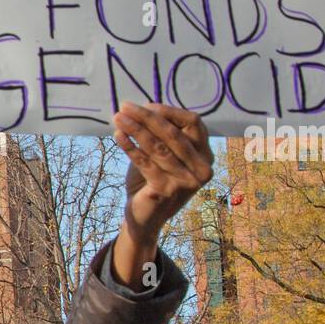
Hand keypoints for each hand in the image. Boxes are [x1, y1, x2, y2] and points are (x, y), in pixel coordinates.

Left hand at [110, 104, 213, 286]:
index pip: (193, 123)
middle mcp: (202, 169)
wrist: (145, 217)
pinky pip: (146, 162)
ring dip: (136, 129)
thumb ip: (160, 134)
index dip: (170, 112)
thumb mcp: (162, 155)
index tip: (146, 106)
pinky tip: (118, 136)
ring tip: (118, 118)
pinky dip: (130, 147)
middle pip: (174, 133)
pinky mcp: (167, 191)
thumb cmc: (153, 181)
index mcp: (206, 155)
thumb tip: (143, 107)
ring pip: (159, 147)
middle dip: (148, 117)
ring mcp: (187, 182)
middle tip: (126, 107)